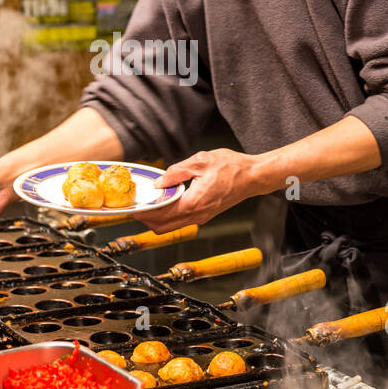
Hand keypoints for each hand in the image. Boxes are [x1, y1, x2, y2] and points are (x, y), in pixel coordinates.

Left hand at [132, 149, 265, 232]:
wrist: (253, 176)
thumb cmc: (233, 167)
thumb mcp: (201, 161)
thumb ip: (177, 172)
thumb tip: (159, 182)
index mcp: (194, 203)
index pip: (161, 214)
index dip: (144, 212)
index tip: (134, 205)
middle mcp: (197, 215)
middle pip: (163, 227)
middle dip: (147, 219)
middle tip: (137, 206)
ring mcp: (201, 217)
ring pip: (171, 226)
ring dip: (157, 218)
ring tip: (149, 202)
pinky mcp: (204, 214)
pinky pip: (181, 220)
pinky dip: (168, 214)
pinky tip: (165, 200)